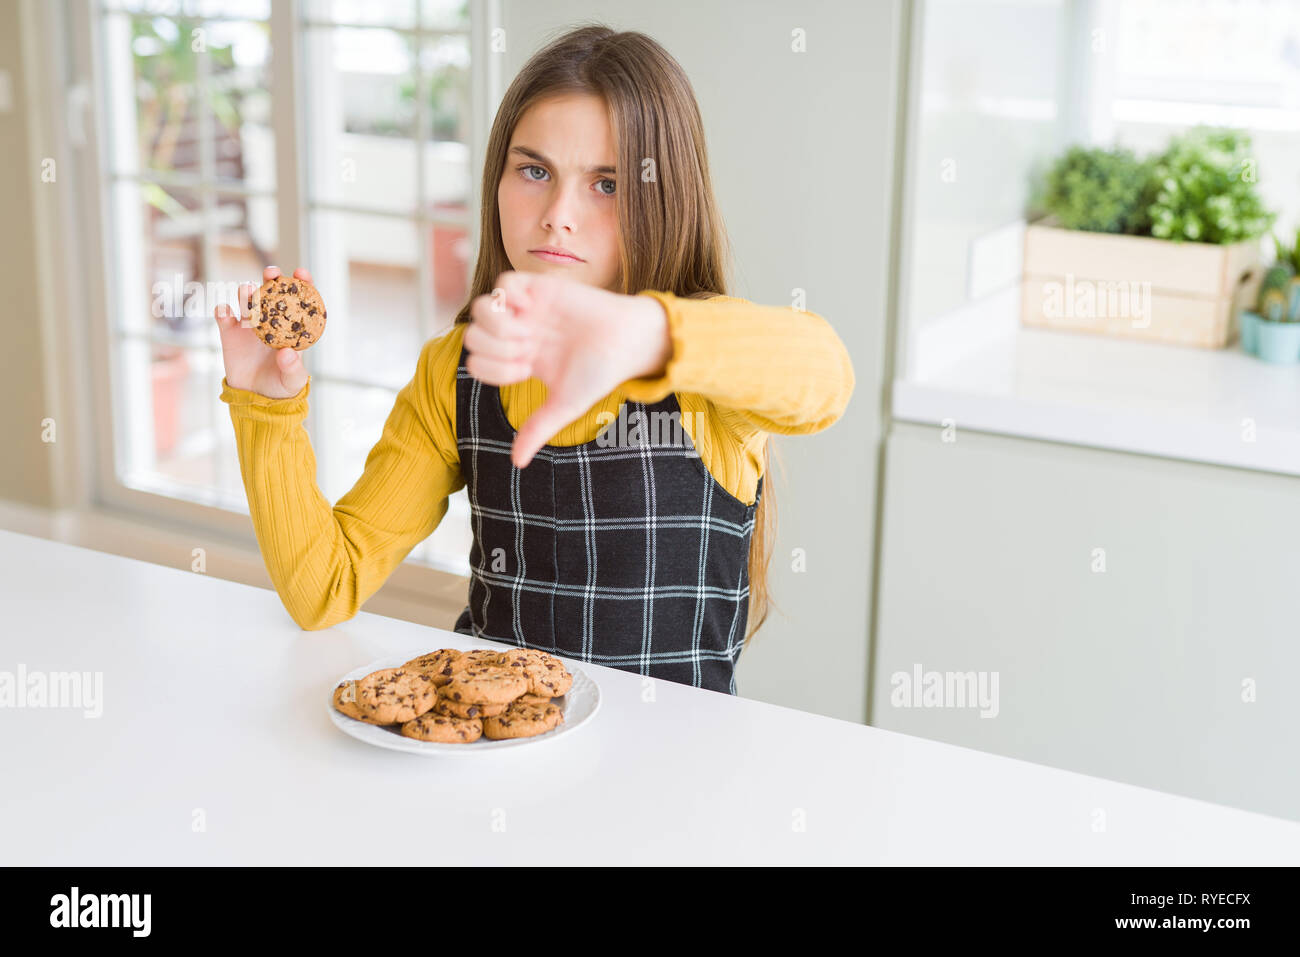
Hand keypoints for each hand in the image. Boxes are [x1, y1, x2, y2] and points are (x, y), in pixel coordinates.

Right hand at [214, 265, 311, 399]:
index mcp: (291, 327)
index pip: (300, 301)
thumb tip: (286, 353)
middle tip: (271, 273)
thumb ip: (293, 369)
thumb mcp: (293, 382)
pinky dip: (223, 311)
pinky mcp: (229, 333)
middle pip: (271, 293)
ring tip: (246, 290)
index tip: (301, 273)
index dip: (302, 284)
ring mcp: (249, 325)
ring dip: (246, 293)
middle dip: (272, 278)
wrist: (255, 399)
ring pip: (247, 301)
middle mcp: (271, 321)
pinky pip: (224, 318)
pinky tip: (224, 311)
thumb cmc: (281, 387)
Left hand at [464, 271, 670, 467]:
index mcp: (519, 359)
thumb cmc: (600, 373)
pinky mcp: (539, 287)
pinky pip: (503, 282)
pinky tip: (532, 309)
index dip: (494, 370)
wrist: (628, 341)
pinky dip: (510, 297)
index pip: (478, 363)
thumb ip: (538, 428)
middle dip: (494, 347)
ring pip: (481, 308)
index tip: (526, 371)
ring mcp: (526, 309)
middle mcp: (517, 333)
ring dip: (498, 323)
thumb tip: (517, 463)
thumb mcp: (565, 405)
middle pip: (472, 336)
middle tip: (525, 350)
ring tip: (526, 330)